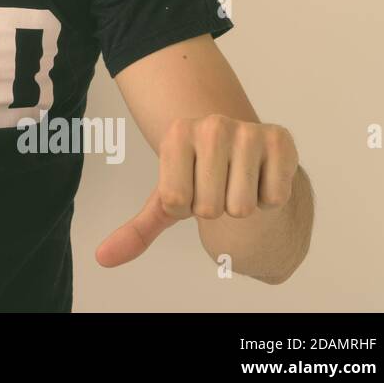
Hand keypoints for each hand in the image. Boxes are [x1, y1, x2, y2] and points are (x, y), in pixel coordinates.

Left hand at [95, 114, 297, 267]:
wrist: (245, 156)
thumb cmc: (199, 180)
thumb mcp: (166, 202)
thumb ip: (136, 230)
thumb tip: (103, 258)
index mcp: (176, 133)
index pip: (176, 202)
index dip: (185, 208)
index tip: (190, 189)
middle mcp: (211, 124)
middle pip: (210, 207)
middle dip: (214, 208)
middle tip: (218, 188)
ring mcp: (248, 129)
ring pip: (242, 207)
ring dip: (242, 206)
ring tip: (239, 183)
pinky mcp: (281, 139)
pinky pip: (274, 198)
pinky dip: (269, 199)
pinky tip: (261, 178)